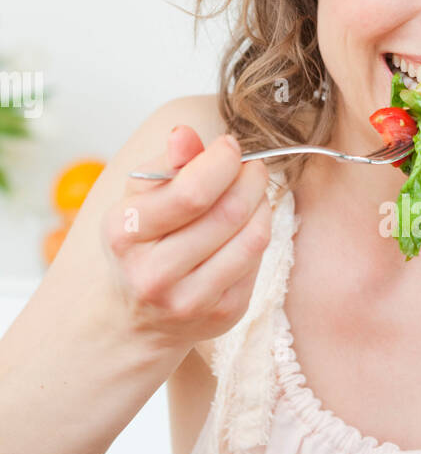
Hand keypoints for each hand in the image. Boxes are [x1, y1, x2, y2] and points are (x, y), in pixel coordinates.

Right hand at [102, 125, 271, 349]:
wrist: (136, 319)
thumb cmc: (140, 246)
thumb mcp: (138, 199)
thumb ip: (164, 164)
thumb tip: (186, 134)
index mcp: (126, 233)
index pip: (191, 193)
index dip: (222, 162)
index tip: (231, 146)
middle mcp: (154, 274)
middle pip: (228, 213)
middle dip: (251, 179)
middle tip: (253, 168)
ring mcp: (190, 300)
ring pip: (251, 238)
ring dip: (262, 204)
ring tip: (253, 193)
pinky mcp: (222, 314)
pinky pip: (258, 261)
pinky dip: (260, 233)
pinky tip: (248, 226)